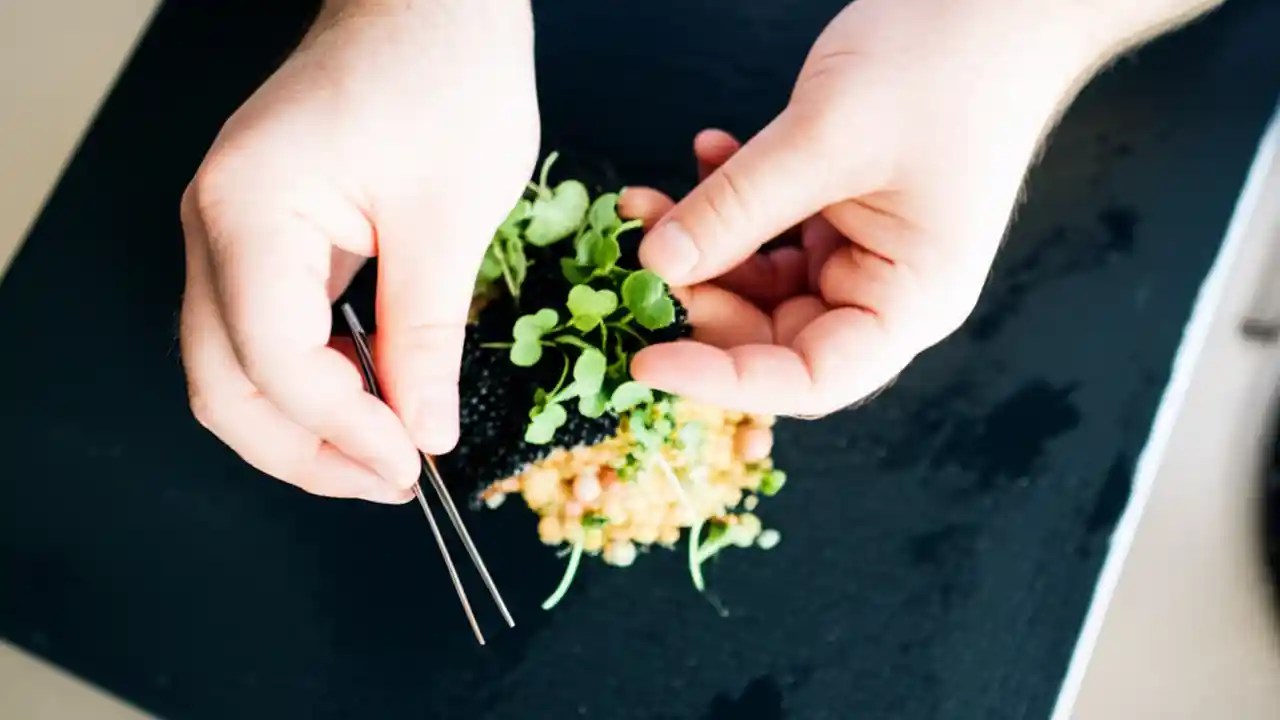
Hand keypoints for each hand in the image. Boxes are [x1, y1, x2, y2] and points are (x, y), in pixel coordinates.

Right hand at [179, 0, 537, 501]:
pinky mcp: (265, 238)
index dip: (340, 431)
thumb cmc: (445, 76)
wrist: (430, 6)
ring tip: (387, 457)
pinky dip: (314, 383)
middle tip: (391, 484)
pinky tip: (373, 403)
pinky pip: (267, 334)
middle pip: (225, 382)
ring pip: (237, 368)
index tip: (410, 466)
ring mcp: (232, 231)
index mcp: (250, 208)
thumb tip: (424, 431)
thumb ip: (428, 333)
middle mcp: (216, 224)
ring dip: (306, 427)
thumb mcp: (451, 216)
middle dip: (307, 451)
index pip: (270, 360)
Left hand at [627, 0, 1186, 416]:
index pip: (810, 379)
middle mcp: (887, 290)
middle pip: (774, 335)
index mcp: (911, 300)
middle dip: (700, 299)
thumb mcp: (826, 139)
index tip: (649, 361)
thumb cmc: (946, 65)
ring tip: (647, 200)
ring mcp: (861, 251)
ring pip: (759, 283)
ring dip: (701, 246)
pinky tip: (706, 153)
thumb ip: (738, 208)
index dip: (725, 381)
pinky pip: (767, 232)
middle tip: (641, 257)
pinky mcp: (840, 211)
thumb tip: (658, 264)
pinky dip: (729, 202)